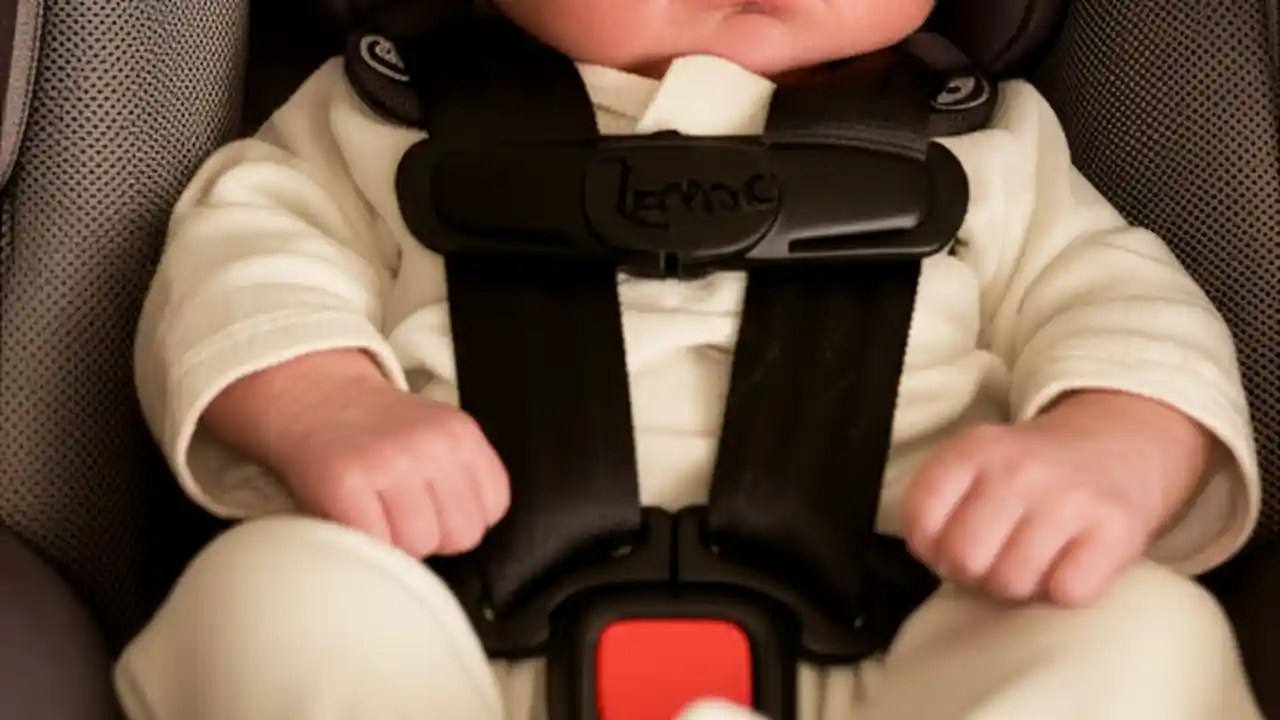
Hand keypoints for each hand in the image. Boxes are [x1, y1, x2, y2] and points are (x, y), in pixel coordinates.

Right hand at [204, 349, 509, 557]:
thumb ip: (462, 475)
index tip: (434, 506)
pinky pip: (375, 544)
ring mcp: (389, 463)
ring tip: (375, 513)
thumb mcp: (436, 433)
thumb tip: (469, 530)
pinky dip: (363, 542)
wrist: (310, 392)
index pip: (493, 509)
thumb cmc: (375, 427)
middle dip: (433, 536)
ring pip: (420, 546)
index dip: (461, 517)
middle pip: (461, 535)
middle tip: (401, 514)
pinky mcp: (346, 483)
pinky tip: (352, 517)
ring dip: (396, 542)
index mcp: (461, 434)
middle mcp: (432, 446)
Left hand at [901, 391, 1210, 606]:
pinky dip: (1064, 590)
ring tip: (1033, 561)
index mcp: (973, 451)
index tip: (951, 544)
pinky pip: (1066, 592)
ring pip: (1012, 582)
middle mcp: (1018, 470)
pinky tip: (1069, 563)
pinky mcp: (1114, 529)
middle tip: (995, 559)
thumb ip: (939, 502)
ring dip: (1020, 585)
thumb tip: (932, 556)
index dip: (930, 548)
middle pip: (964, 558)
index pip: (920, 522)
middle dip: (974, 573)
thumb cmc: (1032, 472)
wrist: (1119, 444)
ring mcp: (1068, 498)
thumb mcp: (977, 463)